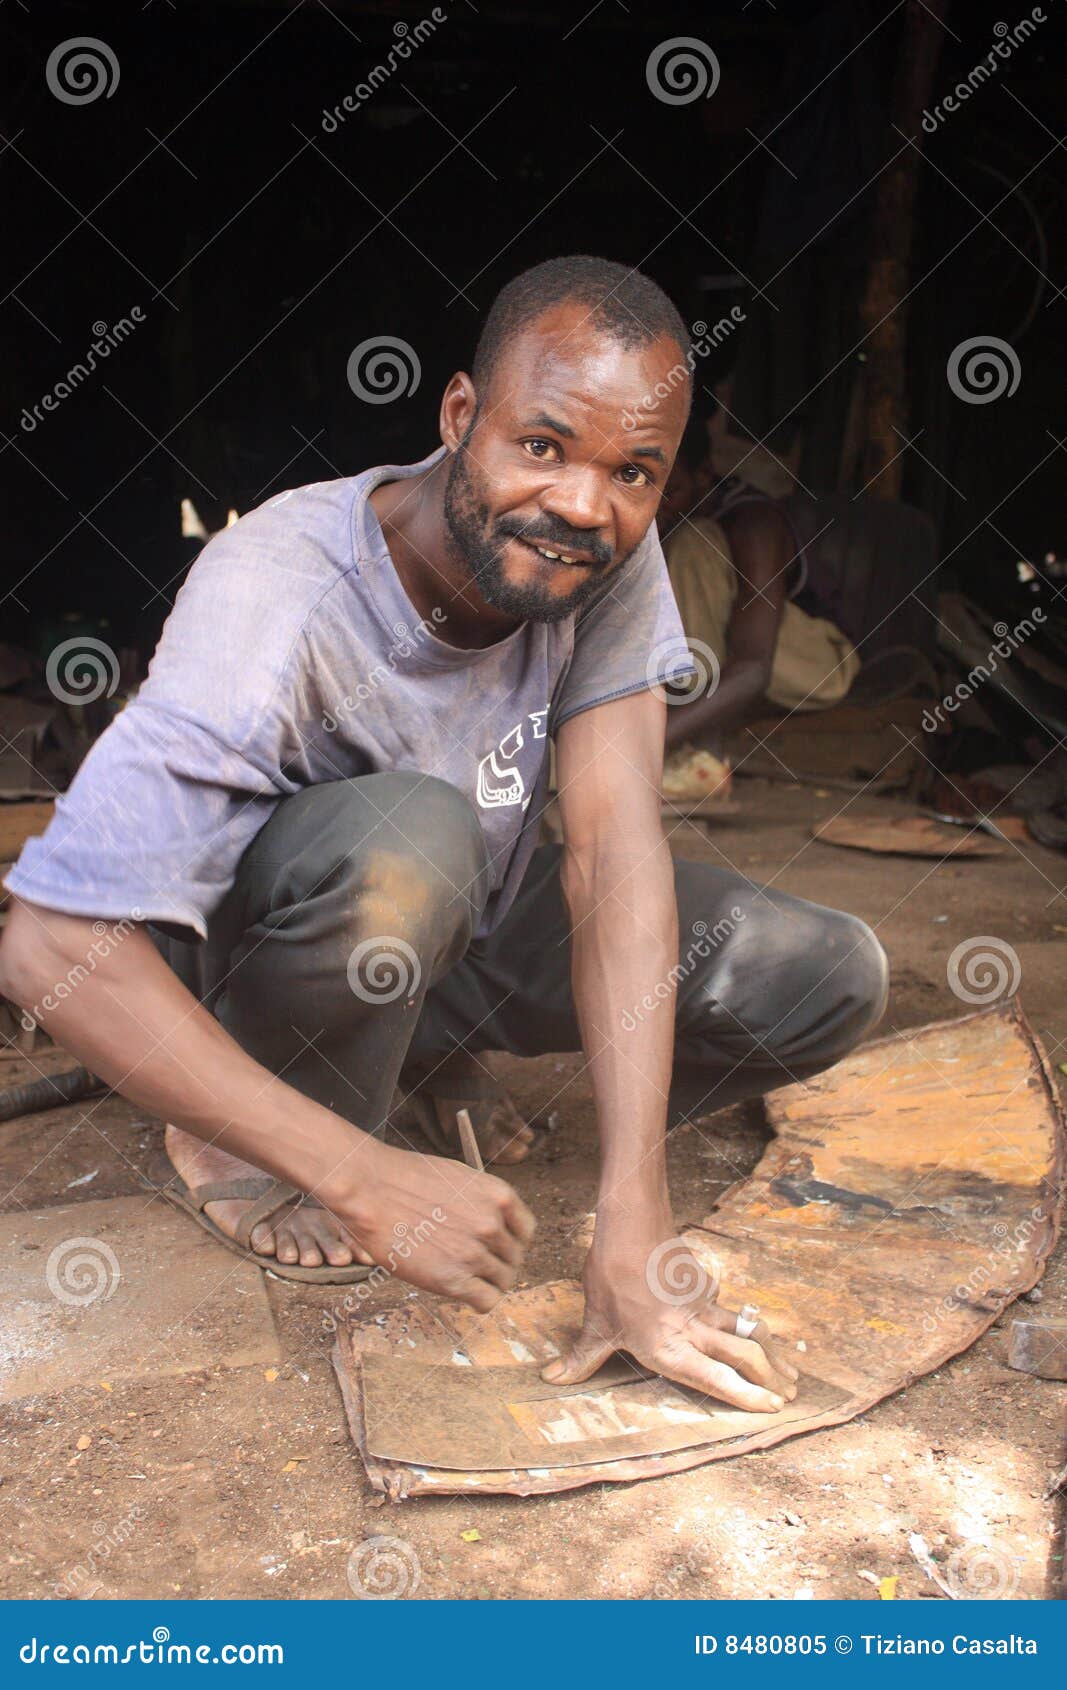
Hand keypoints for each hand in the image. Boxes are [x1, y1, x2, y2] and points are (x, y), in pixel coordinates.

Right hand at [328, 1139, 535, 1312]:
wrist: (371, 1190)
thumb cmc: (405, 1180)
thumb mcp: (458, 1178)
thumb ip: (481, 1201)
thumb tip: (491, 1225)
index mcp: (499, 1196)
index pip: (526, 1230)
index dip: (511, 1240)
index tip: (497, 1246)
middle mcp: (492, 1225)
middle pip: (514, 1258)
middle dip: (498, 1262)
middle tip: (477, 1264)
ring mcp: (474, 1253)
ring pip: (503, 1281)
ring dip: (488, 1282)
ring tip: (467, 1278)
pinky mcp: (452, 1279)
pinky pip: (486, 1300)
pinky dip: (480, 1300)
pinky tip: (465, 1293)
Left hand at [540, 1234, 798, 1411]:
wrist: (631, 1224)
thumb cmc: (610, 1275)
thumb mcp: (595, 1321)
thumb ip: (582, 1357)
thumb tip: (550, 1378)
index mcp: (667, 1347)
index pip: (716, 1379)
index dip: (746, 1395)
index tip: (773, 1407)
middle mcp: (692, 1329)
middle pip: (744, 1356)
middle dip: (771, 1377)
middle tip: (793, 1394)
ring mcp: (703, 1304)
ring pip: (746, 1332)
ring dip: (770, 1353)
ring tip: (791, 1371)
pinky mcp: (706, 1284)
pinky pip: (729, 1310)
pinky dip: (747, 1324)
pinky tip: (753, 1331)